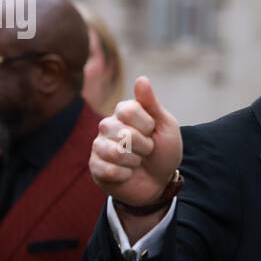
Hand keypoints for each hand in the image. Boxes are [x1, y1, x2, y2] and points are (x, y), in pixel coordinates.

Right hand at [90, 76, 181, 206]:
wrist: (160, 181)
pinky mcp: (95, 167)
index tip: (152, 132)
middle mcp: (107, 126)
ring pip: (115, 152)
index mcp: (123, 112)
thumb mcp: (166, 127)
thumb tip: (141, 79)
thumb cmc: (163, 151)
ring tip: (136, 162)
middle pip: (123, 133)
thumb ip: (152, 104)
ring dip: (134, 161)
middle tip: (146, 151)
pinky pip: (109, 170)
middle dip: (144, 146)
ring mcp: (99, 146)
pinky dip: (126, 175)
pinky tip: (127, 174)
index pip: (128, 110)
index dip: (147, 125)